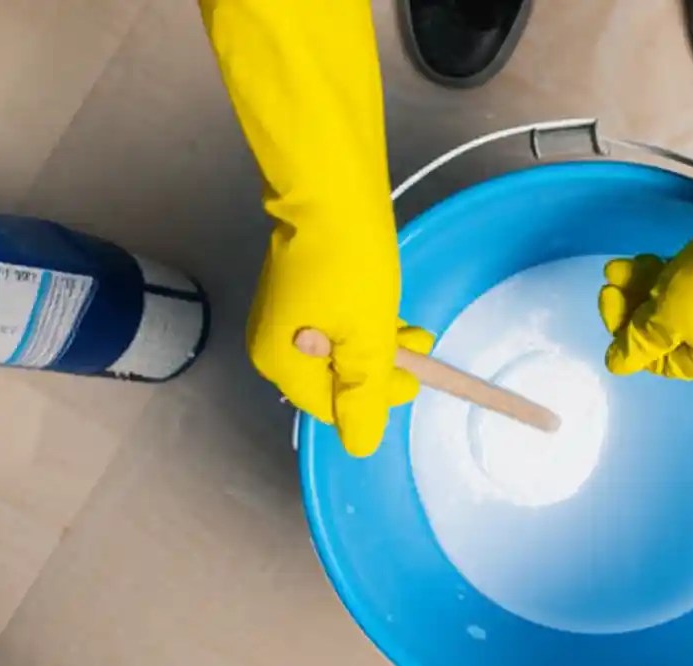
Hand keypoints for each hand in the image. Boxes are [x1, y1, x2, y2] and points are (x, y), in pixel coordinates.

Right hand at [200, 0, 421, 454]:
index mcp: (281, 361)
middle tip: (419, 354)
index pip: (331, 408)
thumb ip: (364, 395)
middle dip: (380, 372)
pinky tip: (393, 314)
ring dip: (380, 347)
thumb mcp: (366, 339)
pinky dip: (365, 325)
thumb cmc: (350, 266)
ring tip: (417, 333)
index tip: (411, 382)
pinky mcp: (300, 288)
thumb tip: (359, 447)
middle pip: (334, 379)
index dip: (373, 402)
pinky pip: (335, 323)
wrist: (330, 191)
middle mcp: (273, 342)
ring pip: (340, 349)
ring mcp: (284, 313)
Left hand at [600, 60, 692, 378]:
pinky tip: (641, 258)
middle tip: (609, 281)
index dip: (623, 332)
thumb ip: (639, 342)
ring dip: (639, 284)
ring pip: (668, 300)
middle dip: (630, 305)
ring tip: (616, 265)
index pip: (653, 359)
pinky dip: (660, 271)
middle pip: (658, 328)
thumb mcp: (668, 320)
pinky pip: (682, 280)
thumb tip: (615, 366)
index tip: (607, 298)